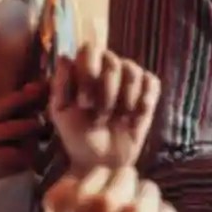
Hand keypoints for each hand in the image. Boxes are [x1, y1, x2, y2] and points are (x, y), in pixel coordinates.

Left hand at [49, 44, 159, 173]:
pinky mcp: (147, 93)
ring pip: (133, 71)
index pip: (90, 50)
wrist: (100, 162)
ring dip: (124, 99)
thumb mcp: (61, 113)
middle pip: (113, 61)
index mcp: (85, 68)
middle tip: (99, 116)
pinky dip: (145, 100)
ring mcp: (129, 80)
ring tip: (117, 119)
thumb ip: (60, 85)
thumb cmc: (76, 135)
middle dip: (106, 93)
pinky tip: (135, 116)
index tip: (83, 103)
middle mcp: (108, 68)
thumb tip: (64, 56)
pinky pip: (151, 83)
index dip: (88, 73)